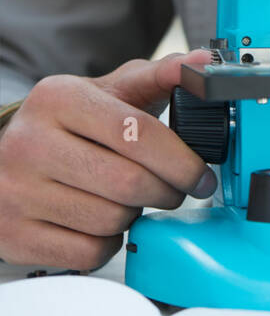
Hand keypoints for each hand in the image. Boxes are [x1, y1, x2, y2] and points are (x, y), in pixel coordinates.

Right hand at [0, 50, 215, 269]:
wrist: (7, 160)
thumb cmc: (71, 126)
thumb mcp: (110, 92)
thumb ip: (161, 75)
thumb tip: (204, 63)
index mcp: (59, 98)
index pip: (136, 133)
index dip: (181, 160)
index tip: (201, 176)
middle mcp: (30, 142)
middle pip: (129, 183)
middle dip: (166, 192)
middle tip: (173, 190)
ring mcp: (16, 191)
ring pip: (111, 221)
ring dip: (135, 215)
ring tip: (128, 199)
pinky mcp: (15, 234)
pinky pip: (89, 252)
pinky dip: (107, 243)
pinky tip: (100, 221)